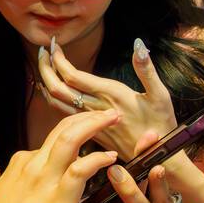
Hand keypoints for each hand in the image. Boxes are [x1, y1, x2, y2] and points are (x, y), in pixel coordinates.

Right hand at [0, 109, 121, 202]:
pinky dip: (98, 158)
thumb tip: (44, 195)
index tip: (90, 129)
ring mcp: (44, 179)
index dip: (74, 130)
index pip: (51, 140)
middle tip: (108, 113)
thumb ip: (28, 189)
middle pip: (63, 128)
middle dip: (88, 116)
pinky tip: (111, 157)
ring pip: (71, 138)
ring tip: (114, 118)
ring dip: (95, 124)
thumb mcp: (9, 200)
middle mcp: (32, 164)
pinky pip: (81, 169)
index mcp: (21, 164)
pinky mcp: (56, 199)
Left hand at [35, 37, 175, 157]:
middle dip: (46, 67)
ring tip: (44, 63)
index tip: (53, 44)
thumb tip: (139, 45)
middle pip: (58, 89)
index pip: (73, 77)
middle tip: (42, 49)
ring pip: (57, 103)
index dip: (58, 60)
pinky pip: (64, 112)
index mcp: (109, 95)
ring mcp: (90, 120)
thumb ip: (147, 70)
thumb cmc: (161, 125)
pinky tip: (53, 88)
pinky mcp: (90, 129)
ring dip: (46, 81)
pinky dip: (54, 97)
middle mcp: (95, 108)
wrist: (157, 159)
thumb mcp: (160, 95)